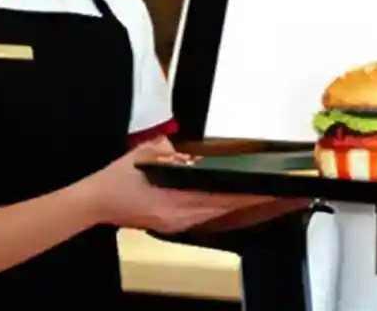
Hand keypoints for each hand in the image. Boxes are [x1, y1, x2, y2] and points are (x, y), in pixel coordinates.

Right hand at [82, 138, 302, 234]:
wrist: (93, 203)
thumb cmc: (115, 179)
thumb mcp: (143, 155)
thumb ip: (168, 151)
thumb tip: (188, 155)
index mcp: (174, 200)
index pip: (221, 197)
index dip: (248, 195)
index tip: (271, 190)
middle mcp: (180, 216)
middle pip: (226, 208)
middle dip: (255, 200)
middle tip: (283, 192)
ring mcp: (178, 223)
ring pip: (219, 213)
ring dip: (242, 204)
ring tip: (268, 195)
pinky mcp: (174, 223)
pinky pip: (207, 215)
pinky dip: (224, 206)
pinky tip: (236, 199)